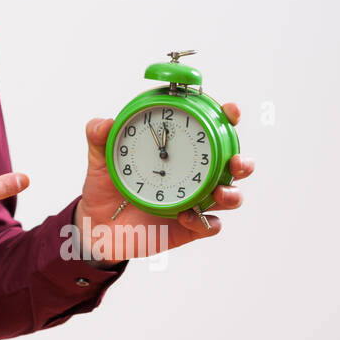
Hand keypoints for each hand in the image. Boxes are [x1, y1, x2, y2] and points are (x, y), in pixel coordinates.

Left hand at [72, 102, 254, 260]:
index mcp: (177, 152)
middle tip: (236, 161)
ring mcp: (194, 201)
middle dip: (243, 162)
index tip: (230, 112)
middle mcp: (192, 175)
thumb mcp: (100, 160)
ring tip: (219, 193)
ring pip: (229, 197)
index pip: (210, 131)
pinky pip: (208, 226)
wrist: (97, 225)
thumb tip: (105, 123)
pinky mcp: (188, 228)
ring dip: (232, 194)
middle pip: (232, 166)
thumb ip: (99, 137)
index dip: (226, 119)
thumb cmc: (105, 187)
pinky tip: (187, 215)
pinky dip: (204, 221)